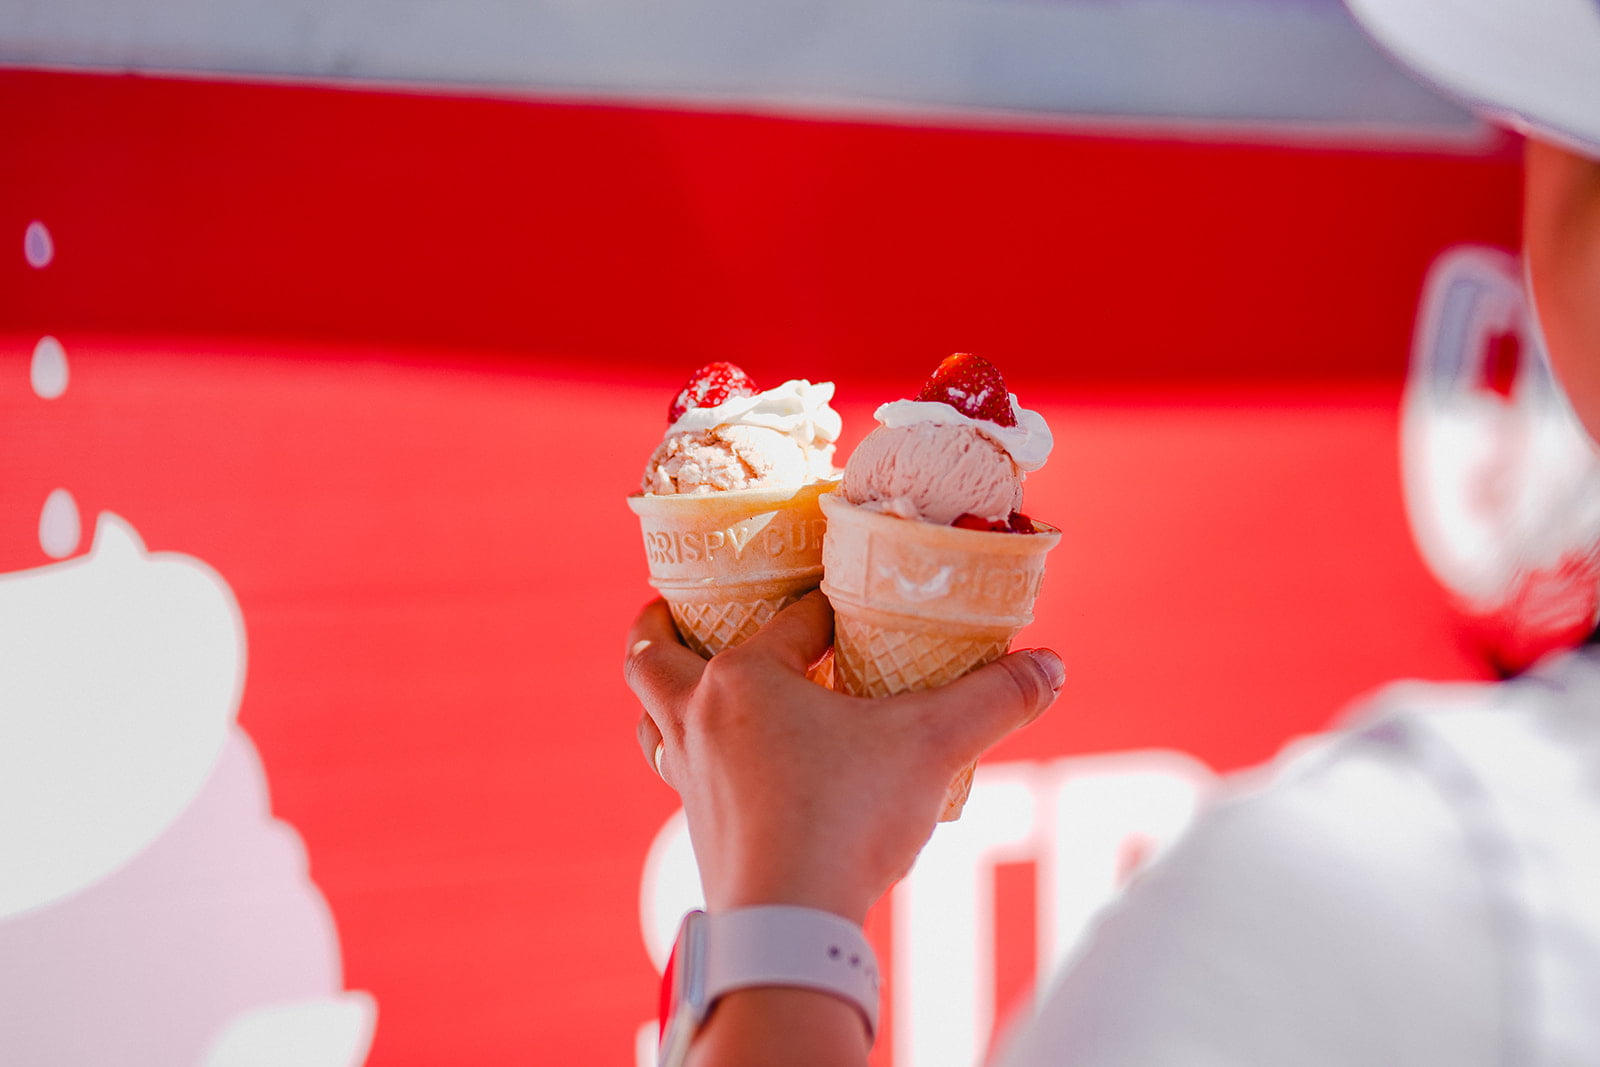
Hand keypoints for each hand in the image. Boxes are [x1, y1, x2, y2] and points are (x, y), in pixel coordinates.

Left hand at [625, 591, 1063, 923]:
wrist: (789, 923)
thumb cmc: (846, 819)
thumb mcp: (933, 747)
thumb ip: (995, 700)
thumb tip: (1052, 667)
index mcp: (746, 678)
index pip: (790, 619)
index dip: (829, 608)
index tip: (856, 609)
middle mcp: (700, 718)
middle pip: (652, 657)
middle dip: (662, 627)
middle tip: (680, 609)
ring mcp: (690, 777)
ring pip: (652, 721)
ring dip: (662, 699)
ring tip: (687, 685)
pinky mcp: (697, 830)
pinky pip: (677, 777)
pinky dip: (691, 760)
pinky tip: (727, 773)